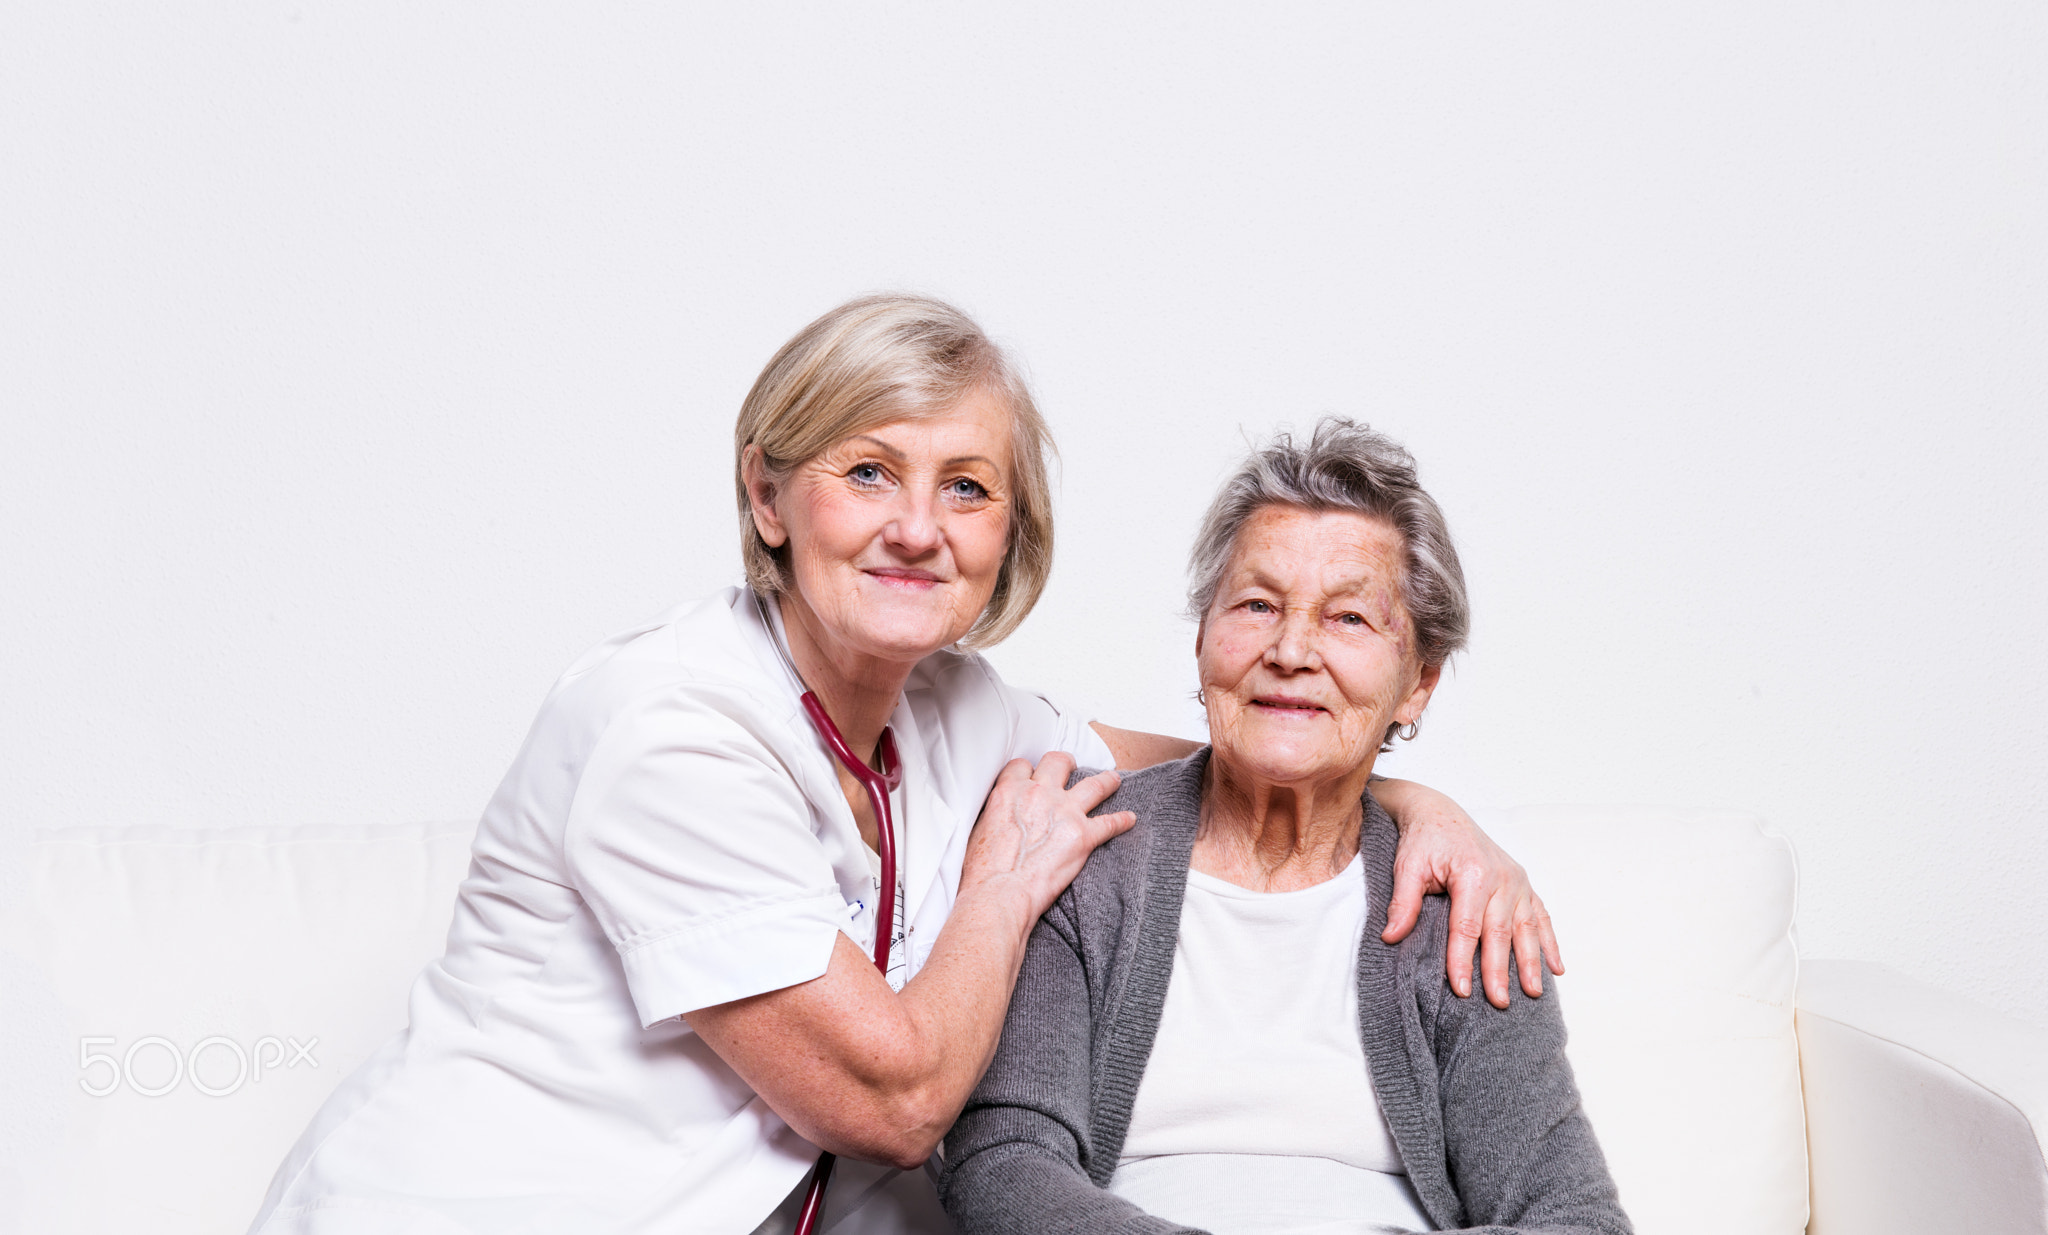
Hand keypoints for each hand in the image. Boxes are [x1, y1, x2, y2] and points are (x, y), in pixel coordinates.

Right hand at [961, 752, 1135, 919]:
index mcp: (1009, 791)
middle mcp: (1039, 794)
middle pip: (1058, 762)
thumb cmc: (983, 872)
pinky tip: (1130, 819)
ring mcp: (1064, 813)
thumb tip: (999, 818)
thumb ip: (994, 814)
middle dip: (1066, 763)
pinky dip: (1122, 821)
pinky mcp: (1083, 836)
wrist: (999, 895)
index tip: (1034, 776)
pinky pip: (1110, 823)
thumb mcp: (978, 830)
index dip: (1029, 770)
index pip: (1022, 765)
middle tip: (1071, 767)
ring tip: (1113, 779)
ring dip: (1106, 781)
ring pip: (1094, 785)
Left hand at [1374, 779, 1562, 1007]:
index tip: (1460, 990)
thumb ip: (1403, 903)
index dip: (1463, 961)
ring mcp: (1516, 880)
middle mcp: (1501, 877)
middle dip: (1499, 970)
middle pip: (1500, 933)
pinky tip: (1556, 968)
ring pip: (1526, 927)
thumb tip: (1391, 937)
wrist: (1440, 812)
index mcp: (1472, 874)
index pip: (1467, 928)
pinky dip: (1550, 941)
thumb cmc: (1423, 840)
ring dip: (1531, 962)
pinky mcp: (1522, 883)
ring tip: (1533, 993)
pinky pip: (1541, 915)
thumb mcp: (1407, 867)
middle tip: (1499, 1003)